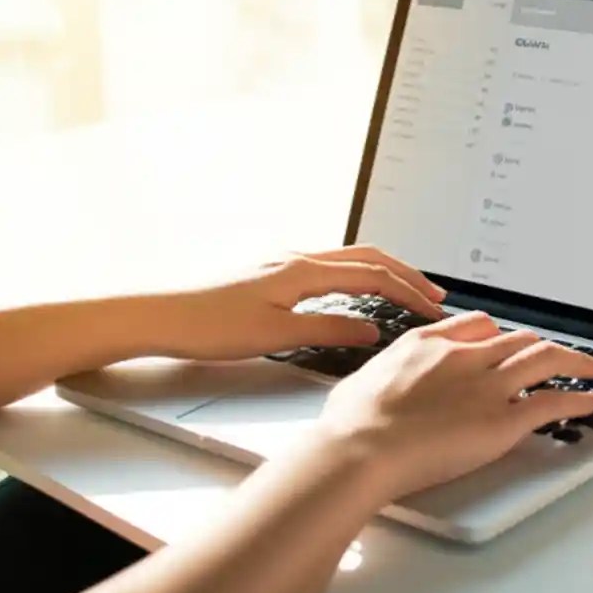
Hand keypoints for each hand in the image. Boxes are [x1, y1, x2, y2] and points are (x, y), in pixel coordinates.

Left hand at [159, 245, 445, 360]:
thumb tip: (370, 331)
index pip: (372, 276)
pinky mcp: (272, 275)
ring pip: (348, 259)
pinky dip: (356, 277)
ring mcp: (283, 264)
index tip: (432, 309)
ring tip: (404, 290)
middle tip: (433, 294)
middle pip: (367, 257)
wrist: (160, 315)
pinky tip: (355, 294)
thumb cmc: (208, 324)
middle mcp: (296, 259)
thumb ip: (329, 331)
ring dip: (382, 273)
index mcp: (303, 270)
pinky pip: (328, 268)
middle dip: (405, 274)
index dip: (408, 292)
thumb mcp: (277, 335)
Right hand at [319, 312, 592, 498]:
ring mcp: (488, 386)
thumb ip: (384, 376)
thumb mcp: (363, 380)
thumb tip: (375, 386)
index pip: (476, 326)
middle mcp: (464, 357)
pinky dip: (580, 398)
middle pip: (517, 339)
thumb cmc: (350, 426)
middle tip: (555, 355)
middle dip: (540, 346)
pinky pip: (554, 401)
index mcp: (428, 344)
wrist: (360, 449)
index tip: (506, 340)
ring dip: (575, 361)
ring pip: (545, 359)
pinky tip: (592, 400)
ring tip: (592, 368)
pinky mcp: (505, 420)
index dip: (498, 334)